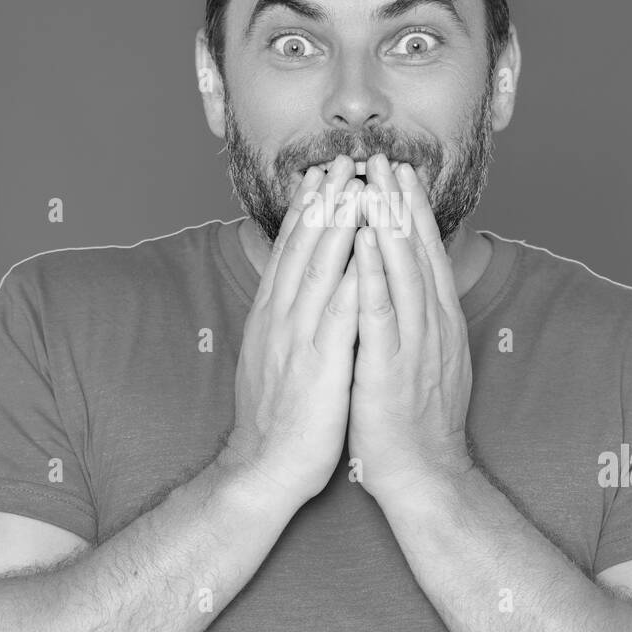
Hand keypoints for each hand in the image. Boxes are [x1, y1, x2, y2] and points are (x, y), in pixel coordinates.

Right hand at [224, 155, 363, 502]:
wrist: (262, 469)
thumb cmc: (277, 415)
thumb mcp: (273, 354)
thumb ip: (286, 318)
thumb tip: (298, 286)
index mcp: (273, 316)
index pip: (290, 252)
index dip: (306, 211)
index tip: (320, 176)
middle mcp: (282, 319)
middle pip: (303, 250)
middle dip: (323, 203)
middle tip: (340, 162)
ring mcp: (298, 340)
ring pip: (320, 272)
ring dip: (338, 227)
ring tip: (356, 189)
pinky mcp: (319, 366)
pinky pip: (339, 315)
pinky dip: (354, 280)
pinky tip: (369, 253)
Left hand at [348, 153, 473, 502]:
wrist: (424, 472)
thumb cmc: (415, 416)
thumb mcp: (426, 356)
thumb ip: (418, 316)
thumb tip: (407, 281)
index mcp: (438, 320)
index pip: (426, 252)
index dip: (412, 209)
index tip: (399, 172)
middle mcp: (432, 324)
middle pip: (417, 251)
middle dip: (400, 202)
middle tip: (385, 159)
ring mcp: (414, 343)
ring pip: (402, 272)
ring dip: (387, 225)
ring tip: (373, 184)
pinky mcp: (389, 367)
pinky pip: (379, 313)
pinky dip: (371, 275)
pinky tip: (360, 246)